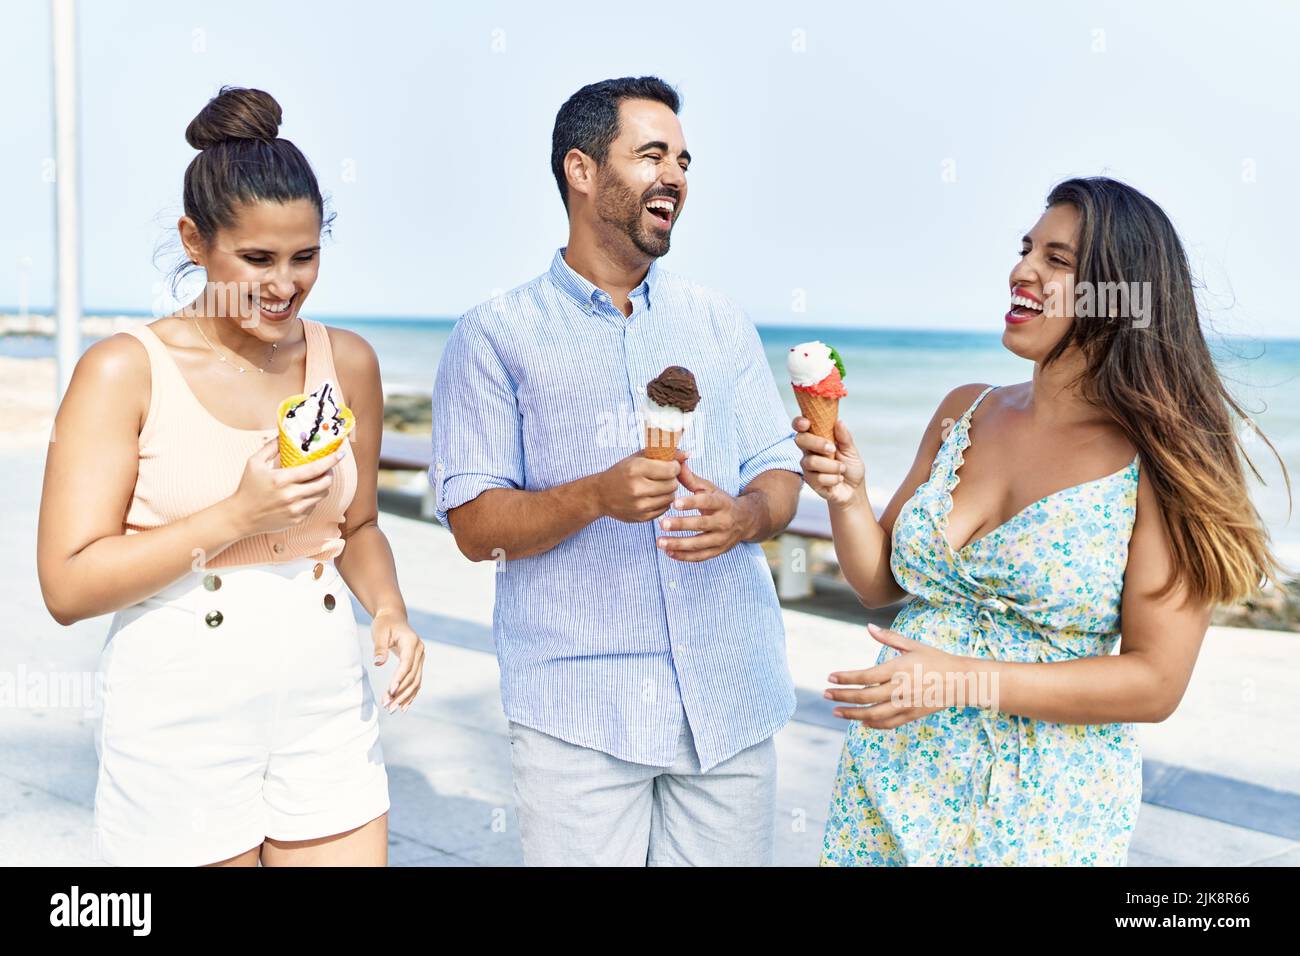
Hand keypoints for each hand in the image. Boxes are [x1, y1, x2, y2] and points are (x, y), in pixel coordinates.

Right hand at [228, 437, 345, 536]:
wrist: (241, 517)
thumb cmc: (247, 488)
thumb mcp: (254, 463)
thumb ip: (270, 447)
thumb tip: (284, 435)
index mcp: (281, 479)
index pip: (314, 469)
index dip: (331, 461)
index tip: (340, 454)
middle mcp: (291, 495)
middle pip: (324, 483)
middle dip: (329, 474)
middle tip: (327, 468)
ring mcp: (295, 509)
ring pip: (321, 495)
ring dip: (322, 486)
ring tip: (316, 480)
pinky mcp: (297, 519)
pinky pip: (313, 506)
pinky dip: (312, 498)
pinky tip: (303, 493)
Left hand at [372, 610, 425, 713]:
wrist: (393, 617)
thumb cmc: (385, 624)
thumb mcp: (379, 632)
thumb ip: (380, 648)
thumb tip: (378, 663)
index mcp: (411, 642)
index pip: (407, 663)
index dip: (399, 678)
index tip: (391, 691)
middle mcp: (420, 651)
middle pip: (412, 676)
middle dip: (401, 692)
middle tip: (387, 705)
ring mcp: (420, 658)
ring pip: (415, 681)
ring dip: (405, 696)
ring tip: (392, 709)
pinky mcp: (417, 663)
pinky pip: (416, 681)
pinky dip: (410, 694)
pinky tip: (403, 706)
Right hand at [594, 449, 688, 522]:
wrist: (600, 495)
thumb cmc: (621, 472)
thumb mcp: (637, 458)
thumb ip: (663, 454)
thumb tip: (688, 454)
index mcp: (636, 469)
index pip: (670, 469)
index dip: (674, 467)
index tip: (670, 466)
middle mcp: (637, 488)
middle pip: (672, 484)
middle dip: (672, 479)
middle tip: (664, 476)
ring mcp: (639, 505)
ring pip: (670, 497)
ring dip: (668, 491)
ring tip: (658, 486)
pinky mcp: (641, 517)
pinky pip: (664, 509)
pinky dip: (662, 502)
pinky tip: (653, 496)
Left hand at [655, 458, 753, 561]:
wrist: (746, 520)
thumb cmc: (721, 502)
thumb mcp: (709, 489)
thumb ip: (691, 479)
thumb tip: (675, 463)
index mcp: (722, 503)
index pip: (707, 502)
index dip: (691, 503)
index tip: (674, 503)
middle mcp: (724, 521)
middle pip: (702, 524)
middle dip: (681, 524)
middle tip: (662, 523)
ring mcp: (722, 538)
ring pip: (699, 544)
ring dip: (678, 544)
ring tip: (659, 542)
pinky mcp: (718, 551)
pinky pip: (700, 556)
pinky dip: (684, 556)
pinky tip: (668, 552)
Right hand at [793, 417, 864, 507]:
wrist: (854, 490)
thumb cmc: (850, 468)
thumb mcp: (851, 450)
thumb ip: (844, 437)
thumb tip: (839, 422)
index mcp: (817, 439)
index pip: (802, 428)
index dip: (799, 423)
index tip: (807, 423)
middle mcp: (809, 451)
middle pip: (800, 440)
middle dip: (817, 443)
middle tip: (833, 449)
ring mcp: (808, 467)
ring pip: (811, 461)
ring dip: (831, 466)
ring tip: (842, 469)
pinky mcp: (810, 481)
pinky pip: (818, 478)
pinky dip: (833, 478)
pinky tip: (839, 479)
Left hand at [823, 622, 979, 728]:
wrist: (961, 680)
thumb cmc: (936, 659)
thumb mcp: (912, 645)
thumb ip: (889, 638)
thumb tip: (868, 627)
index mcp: (898, 669)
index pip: (864, 676)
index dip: (845, 678)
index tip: (830, 677)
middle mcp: (899, 689)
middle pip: (864, 696)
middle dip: (842, 696)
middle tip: (826, 694)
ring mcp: (905, 704)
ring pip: (873, 714)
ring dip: (852, 714)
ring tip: (836, 711)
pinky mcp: (912, 715)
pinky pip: (888, 723)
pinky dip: (873, 724)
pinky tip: (861, 722)